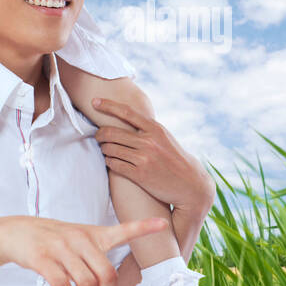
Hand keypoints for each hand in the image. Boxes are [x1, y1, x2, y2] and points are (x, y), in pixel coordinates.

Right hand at [3, 215, 167, 285]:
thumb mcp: (78, 238)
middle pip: (106, 274)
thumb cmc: (54, 240)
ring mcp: (61, 248)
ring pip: (86, 284)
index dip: (144, 227)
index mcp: (93, 234)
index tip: (163, 223)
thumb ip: (95, 257)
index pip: (123, 230)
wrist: (17, 232)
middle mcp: (80, 239)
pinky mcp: (43, 259)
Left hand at [91, 98, 214, 213]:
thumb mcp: (165, 137)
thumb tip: (128, 117)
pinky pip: (114, 164)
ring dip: (104, 149)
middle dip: (100, 134)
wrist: (189, 184)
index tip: (95, 101)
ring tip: (105, 149)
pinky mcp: (139, 175)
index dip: (108, 105)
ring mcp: (143, 158)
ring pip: (110, 149)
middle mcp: (149, 142)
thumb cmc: (175, 158)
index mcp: (155, 129)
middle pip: (112, 132)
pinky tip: (110, 160)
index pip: (126, 112)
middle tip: (97, 136)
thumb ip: (148, 128)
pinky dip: (109, 161)